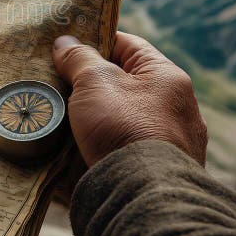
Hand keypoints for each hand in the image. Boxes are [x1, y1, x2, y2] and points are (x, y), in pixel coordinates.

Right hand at [52, 32, 206, 167]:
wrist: (145, 195)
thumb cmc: (125, 127)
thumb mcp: (95, 82)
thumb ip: (79, 58)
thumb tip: (64, 42)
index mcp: (167, 78)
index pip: (128, 45)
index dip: (95, 41)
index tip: (66, 46)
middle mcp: (176, 108)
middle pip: (124, 85)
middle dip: (91, 85)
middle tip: (58, 83)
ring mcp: (170, 143)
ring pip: (123, 120)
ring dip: (94, 119)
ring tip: (62, 118)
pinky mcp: (157, 172)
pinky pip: (123, 150)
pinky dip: (101, 147)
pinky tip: (77, 150)